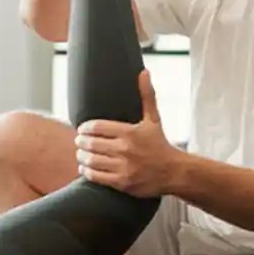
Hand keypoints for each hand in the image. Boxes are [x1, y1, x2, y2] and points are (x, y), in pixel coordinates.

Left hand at [75, 70, 180, 196]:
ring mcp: (123, 167)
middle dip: (80, 142)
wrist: (173, 172)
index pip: (96, 127)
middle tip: (79, 141)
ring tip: (81, 153)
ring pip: (91, 160)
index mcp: (129, 132)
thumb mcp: (153, 119)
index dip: (84, 128)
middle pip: (91, 143)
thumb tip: (143, 72)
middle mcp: (125, 149)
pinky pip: (96, 176)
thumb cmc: (160, 144)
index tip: (81, 129)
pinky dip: (86, 171)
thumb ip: (146, 95)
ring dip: (82, 156)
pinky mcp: (122, 182)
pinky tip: (85, 167)